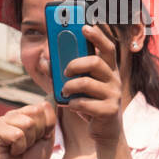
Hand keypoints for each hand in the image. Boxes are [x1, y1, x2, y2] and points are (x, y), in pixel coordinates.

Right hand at [0, 101, 55, 158]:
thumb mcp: (47, 139)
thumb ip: (49, 120)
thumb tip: (47, 102)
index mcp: (28, 114)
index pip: (44, 108)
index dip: (48, 126)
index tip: (40, 138)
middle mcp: (15, 114)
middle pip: (36, 113)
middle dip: (38, 134)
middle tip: (28, 144)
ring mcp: (4, 121)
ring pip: (27, 123)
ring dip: (28, 142)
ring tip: (19, 148)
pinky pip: (16, 135)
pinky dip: (18, 147)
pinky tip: (11, 151)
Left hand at [63, 24, 125, 145]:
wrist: (106, 131)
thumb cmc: (91, 104)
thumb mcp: (78, 86)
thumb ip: (62, 72)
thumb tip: (44, 60)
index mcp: (109, 70)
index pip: (108, 48)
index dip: (98, 36)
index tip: (85, 27)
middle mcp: (114, 80)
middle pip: (96, 62)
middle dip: (75, 64)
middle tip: (65, 71)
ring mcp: (114, 95)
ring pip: (87, 83)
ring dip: (69, 86)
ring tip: (64, 91)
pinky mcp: (109, 110)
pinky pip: (85, 103)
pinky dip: (73, 104)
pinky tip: (72, 105)